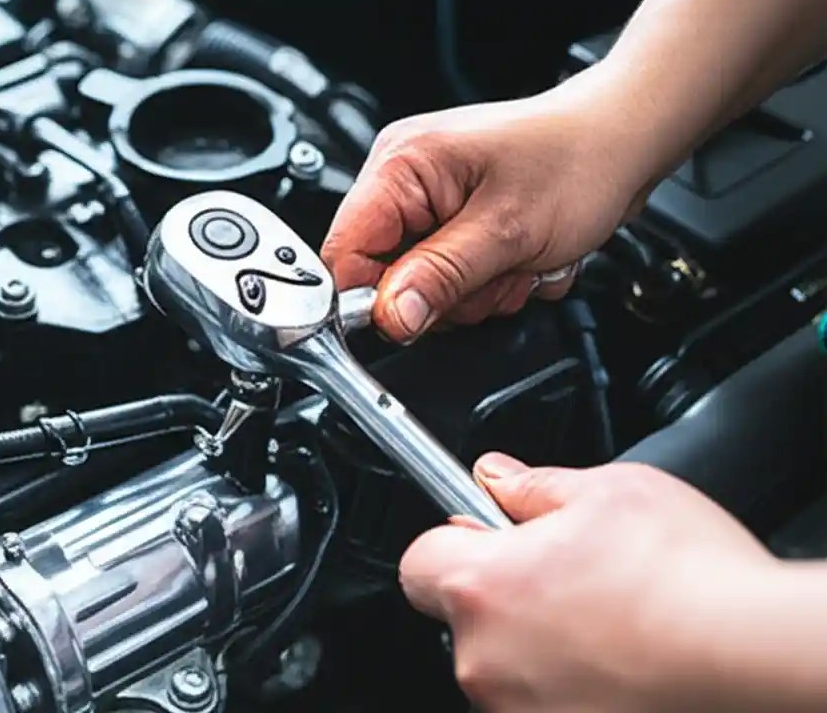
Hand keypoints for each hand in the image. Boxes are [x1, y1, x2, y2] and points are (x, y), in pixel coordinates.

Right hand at [320, 91, 647, 341]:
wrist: (628, 142)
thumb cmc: (579, 161)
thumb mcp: (506, 231)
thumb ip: (440, 278)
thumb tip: (389, 318)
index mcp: (400, 166)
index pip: (345, 253)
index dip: (370, 297)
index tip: (414, 315)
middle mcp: (406, 179)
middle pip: (385, 276)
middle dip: (445, 293)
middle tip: (495, 271)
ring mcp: (431, 201)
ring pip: (423, 287)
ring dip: (476, 292)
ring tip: (516, 260)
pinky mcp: (456, 221)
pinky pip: (452, 279)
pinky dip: (491, 282)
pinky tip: (521, 258)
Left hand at [400, 454, 796, 712]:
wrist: (750, 653)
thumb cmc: (687, 578)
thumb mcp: (607, 490)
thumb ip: (532, 485)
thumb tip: (496, 477)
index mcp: (480, 585)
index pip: (418, 559)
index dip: (456, 540)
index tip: (489, 534)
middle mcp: (483, 657)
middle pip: (463, 614)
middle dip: (503, 591)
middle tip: (566, 573)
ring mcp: (515, 707)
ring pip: (503, 662)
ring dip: (535, 641)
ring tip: (606, 619)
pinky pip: (538, 699)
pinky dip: (567, 682)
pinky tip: (618, 657)